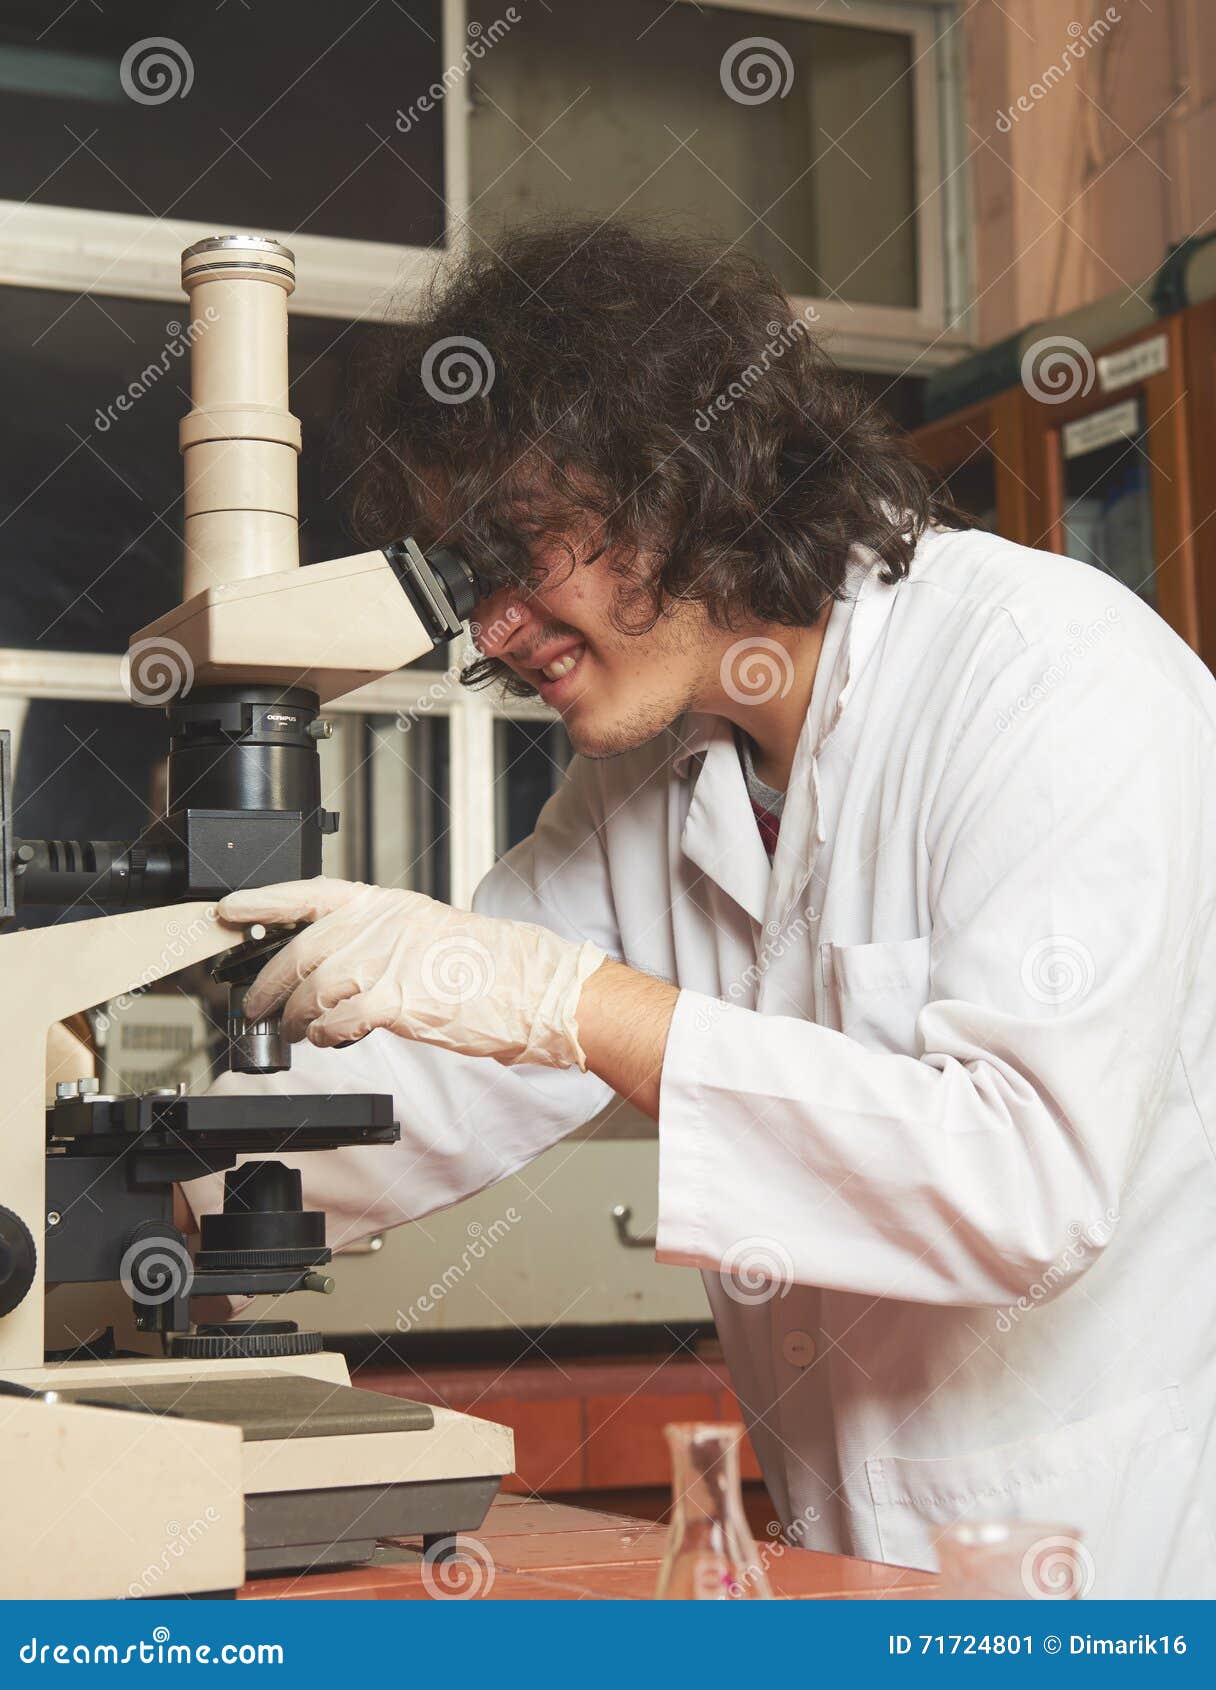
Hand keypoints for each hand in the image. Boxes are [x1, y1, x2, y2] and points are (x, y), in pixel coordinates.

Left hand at [216, 878, 604, 1069]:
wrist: (528, 987)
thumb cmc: (482, 966)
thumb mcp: (421, 931)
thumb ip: (373, 938)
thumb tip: (324, 964)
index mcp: (384, 903)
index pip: (307, 894)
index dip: (262, 902)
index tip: (229, 910)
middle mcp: (380, 925)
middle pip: (299, 952)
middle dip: (267, 985)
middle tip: (254, 1007)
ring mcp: (386, 961)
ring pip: (312, 991)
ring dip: (296, 1019)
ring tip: (297, 1032)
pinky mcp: (395, 1001)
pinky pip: (337, 1021)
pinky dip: (326, 1035)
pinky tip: (331, 1040)